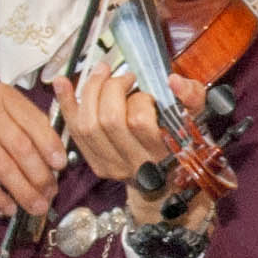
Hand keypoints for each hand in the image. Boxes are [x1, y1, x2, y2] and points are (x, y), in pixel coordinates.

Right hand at [0, 82, 65, 216]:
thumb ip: (22, 121)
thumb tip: (55, 155)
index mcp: (3, 95)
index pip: (36, 122)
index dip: (52, 147)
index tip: (61, 166)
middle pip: (23, 148)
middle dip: (41, 175)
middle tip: (50, 192)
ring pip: (4, 167)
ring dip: (24, 192)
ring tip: (36, 206)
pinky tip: (8, 207)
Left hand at [58, 63, 183, 190]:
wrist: (166, 182)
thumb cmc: (180, 142)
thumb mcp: (196, 119)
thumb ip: (192, 97)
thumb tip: (173, 81)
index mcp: (163, 152)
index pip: (140, 121)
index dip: (139, 99)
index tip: (147, 92)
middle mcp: (135, 164)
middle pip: (109, 120)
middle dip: (112, 89)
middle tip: (124, 77)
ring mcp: (111, 165)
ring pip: (88, 124)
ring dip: (91, 92)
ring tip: (103, 75)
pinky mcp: (95, 163)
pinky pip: (74, 130)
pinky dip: (66, 103)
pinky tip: (61, 82)